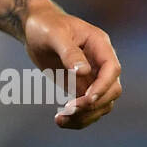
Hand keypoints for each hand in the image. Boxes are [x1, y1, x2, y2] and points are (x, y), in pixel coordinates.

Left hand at [22, 1, 121, 129]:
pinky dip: (77, 118)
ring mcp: (93, 76)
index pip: (112, 69)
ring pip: (101, 104)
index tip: (87, 98)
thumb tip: (84, 72)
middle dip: (94, 104)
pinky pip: (87, 108)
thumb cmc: (45, 25)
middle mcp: (101, 62)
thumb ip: (69, 52)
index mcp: (99, 44)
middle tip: (69, 110)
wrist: (34, 28)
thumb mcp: (54, 34)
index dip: (103, 86)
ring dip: (85, 116)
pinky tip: (60, 120)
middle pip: (111, 90)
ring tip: (60, 120)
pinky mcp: (81, 87)